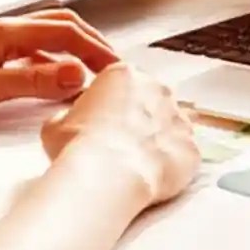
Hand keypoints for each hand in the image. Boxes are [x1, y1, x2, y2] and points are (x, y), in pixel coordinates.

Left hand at [0, 10, 119, 122]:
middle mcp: (4, 30)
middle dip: (92, 42)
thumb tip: (77, 72)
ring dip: (75, 48)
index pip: (65, 31)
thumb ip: (35, 80)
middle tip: (114, 65)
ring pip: (49, 36)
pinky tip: (57, 78)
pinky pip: (34, 51)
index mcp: (6, 31)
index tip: (116, 67)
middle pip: (62, 25)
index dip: (95, 48)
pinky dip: (55, 60)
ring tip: (93, 68)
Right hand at [41, 64, 199, 204]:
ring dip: (159, 139)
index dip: (110, 105)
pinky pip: (184, 152)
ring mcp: (180, 117)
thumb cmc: (80, 145)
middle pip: (151, 100)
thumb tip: (70, 123)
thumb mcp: (56, 124)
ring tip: (137, 162)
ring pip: (171, 125)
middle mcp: (157, 89)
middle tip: (120, 143)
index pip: (121, 83)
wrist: (109, 174)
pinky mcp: (193, 146)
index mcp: (123, 74)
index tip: (102, 123)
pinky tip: (155, 175)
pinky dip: (173, 162)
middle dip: (139, 119)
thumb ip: (69, 116)